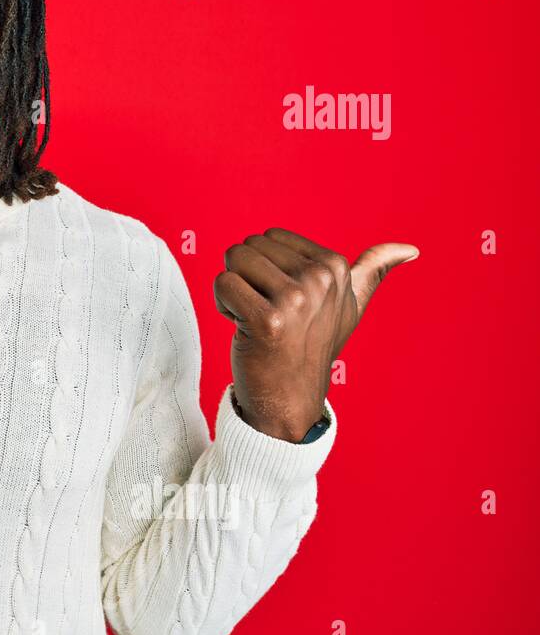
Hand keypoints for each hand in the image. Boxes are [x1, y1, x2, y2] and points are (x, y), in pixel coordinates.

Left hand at [213, 228, 418, 440]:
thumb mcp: (350, 307)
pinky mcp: (267, 320)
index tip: (284, 301)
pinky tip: (244, 330)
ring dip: (233, 291)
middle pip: (248, 246)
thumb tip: (410, 249)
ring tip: (256, 319)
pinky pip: (223, 283)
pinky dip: (223, 305)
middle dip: (246, 278)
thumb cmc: (313, 345)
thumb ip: (372, 272)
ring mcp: (296, 300)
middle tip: (267, 313)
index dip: (265, 268)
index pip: (269, 236)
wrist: (291, 398)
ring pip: (233, 260)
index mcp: (335, 267)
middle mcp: (320, 280)